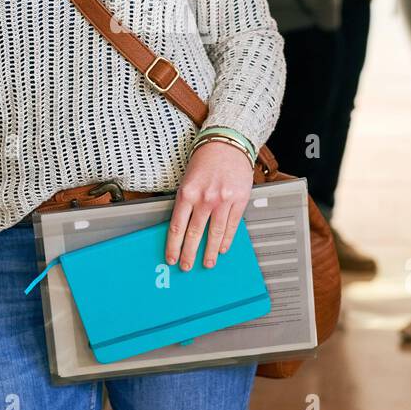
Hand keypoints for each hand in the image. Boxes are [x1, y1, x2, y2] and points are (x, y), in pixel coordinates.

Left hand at [166, 140, 253, 271]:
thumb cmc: (206, 158)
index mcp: (187, 193)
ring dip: (209, 251)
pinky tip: (222, 248)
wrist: (227, 142)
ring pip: (214, 233)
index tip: (171, 257)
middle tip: (186, 266)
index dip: (173, 245)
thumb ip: (186, 201)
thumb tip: (182, 227)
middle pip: (194, 233)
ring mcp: (223, 200)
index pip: (177, 226)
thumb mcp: (188, 178)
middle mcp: (204, 198)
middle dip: (189, 253)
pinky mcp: (239, 200)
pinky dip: (226, 239)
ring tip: (207, 263)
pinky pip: (231, 225)